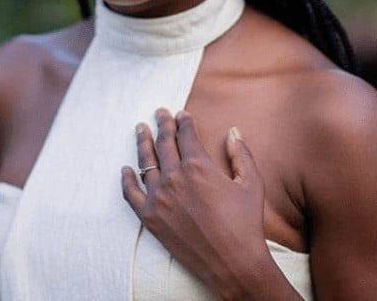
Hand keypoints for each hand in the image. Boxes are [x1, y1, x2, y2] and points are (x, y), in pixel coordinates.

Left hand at [121, 109, 272, 298]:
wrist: (233, 264)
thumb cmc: (246, 224)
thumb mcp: (251, 183)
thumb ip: (241, 154)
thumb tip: (233, 131)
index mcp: (198, 165)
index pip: (185, 134)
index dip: (183, 121)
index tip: (181, 114)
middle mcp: (175, 176)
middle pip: (164, 142)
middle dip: (162, 124)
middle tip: (159, 113)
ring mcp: (159, 197)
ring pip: (146, 162)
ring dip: (143, 143)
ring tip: (141, 129)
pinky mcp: (150, 218)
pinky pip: (131, 193)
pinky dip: (127, 179)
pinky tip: (126, 169)